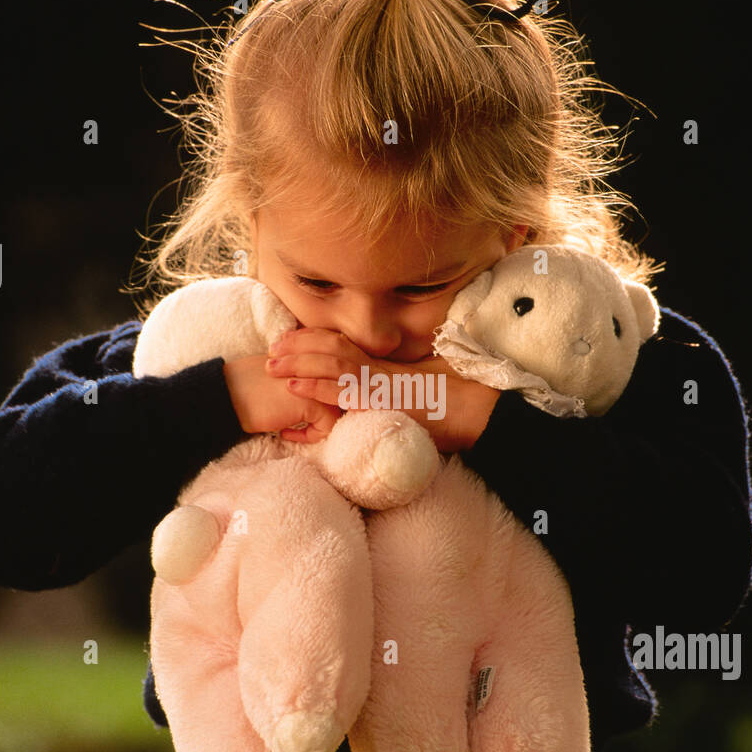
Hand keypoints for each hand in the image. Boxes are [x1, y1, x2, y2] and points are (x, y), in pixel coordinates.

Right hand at [223, 353, 343, 442]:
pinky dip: (309, 436)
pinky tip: (284, 433)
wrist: (228, 395)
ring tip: (290, 429)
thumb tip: (320, 397)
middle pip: (340, 396)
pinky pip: (328, 426)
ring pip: (337, 411)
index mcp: (312, 352)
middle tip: (299, 424)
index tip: (295, 409)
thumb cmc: (249, 387)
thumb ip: (302, 376)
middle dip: (325, 414)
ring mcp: (318, 381)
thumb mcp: (282, 375)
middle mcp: (319, 363)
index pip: (335, 379)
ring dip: (317, 425)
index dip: (320, 398)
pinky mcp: (314, 401)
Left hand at [264, 328, 500, 452]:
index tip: (290, 339)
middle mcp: (381, 368)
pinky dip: (316, 386)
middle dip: (298, 346)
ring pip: (331, 363)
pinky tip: (293, 385)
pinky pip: (344, 389)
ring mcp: (382, 381)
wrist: (481, 411)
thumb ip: (397, 387)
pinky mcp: (384, 398)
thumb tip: (380, 390)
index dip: (314, 340)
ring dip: (298, 362)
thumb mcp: (422, 389)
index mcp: (387, 364)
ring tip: (271, 363)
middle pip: (331, 347)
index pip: (343, 344)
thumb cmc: (460, 400)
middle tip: (272, 347)